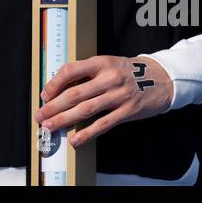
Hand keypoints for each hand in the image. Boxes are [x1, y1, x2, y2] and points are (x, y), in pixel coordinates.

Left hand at [34, 55, 172, 147]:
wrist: (162, 78)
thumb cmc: (129, 72)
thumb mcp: (108, 64)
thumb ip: (88, 74)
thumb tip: (61, 89)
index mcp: (101, 63)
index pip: (71, 71)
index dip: (54, 83)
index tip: (44, 95)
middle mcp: (108, 78)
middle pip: (74, 94)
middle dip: (53, 106)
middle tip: (40, 115)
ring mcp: (118, 95)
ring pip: (85, 110)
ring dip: (64, 120)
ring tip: (50, 126)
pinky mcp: (127, 111)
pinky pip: (103, 124)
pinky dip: (87, 133)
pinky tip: (75, 140)